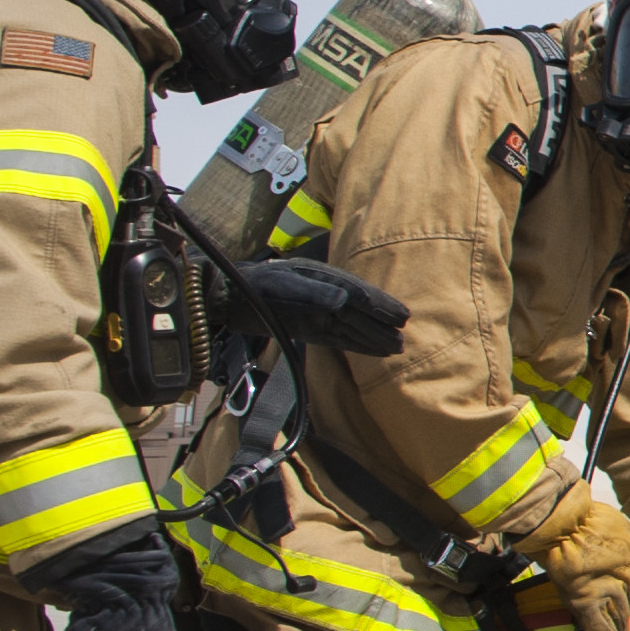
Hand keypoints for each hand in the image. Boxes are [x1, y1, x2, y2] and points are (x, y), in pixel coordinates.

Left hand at [241, 257, 409, 355]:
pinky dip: (357, 345)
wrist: (226, 298)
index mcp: (323, 279)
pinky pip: (338, 339)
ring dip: (373, 337)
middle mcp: (324, 296)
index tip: (401, 316)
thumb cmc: (254, 288)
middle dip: (381, 324)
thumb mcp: (284, 287)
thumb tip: (347, 301)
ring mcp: (317, 314)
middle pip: (359, 313)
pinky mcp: (308, 329)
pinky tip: (372, 350)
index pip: (359, 294)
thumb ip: (315, 293)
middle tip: (403, 336)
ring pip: (352, 327)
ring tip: (396, 348)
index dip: (381, 305)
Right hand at [521, 485, 629, 630]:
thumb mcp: (613, 525)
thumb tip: (607, 546)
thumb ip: (614, 542)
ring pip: (616, 613)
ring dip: (616, 628)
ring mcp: (606, 587)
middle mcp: (625, 574)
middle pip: (627, 599)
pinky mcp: (586, 598)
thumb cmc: (584, 516)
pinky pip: (596, 623)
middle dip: (624, 615)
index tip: (625, 601)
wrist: (566, 519)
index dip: (626, 593)